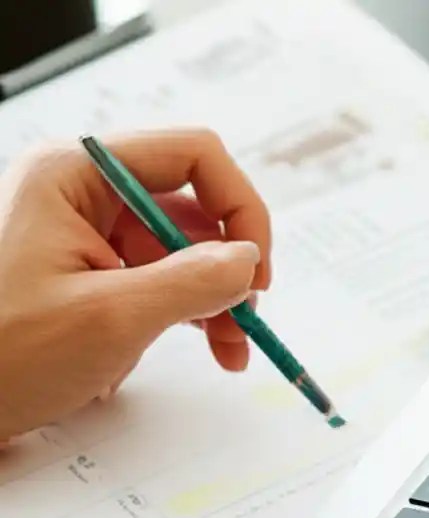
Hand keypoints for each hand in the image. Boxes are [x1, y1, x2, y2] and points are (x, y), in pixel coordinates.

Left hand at [0, 129, 271, 441]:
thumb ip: (193, 281)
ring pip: (173, 248)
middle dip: (227, 267)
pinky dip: (171, 313)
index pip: (192, 156)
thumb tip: (247, 262)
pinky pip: (144, 278)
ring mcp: (72, 232)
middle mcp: (75, 192)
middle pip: (188, 207)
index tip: (256, 269)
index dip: (239, 208)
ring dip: (207, 298)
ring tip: (224, 350)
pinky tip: (164, 351)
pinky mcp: (73, 272)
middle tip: (245, 322)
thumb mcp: (109, 318)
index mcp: (74, 174)